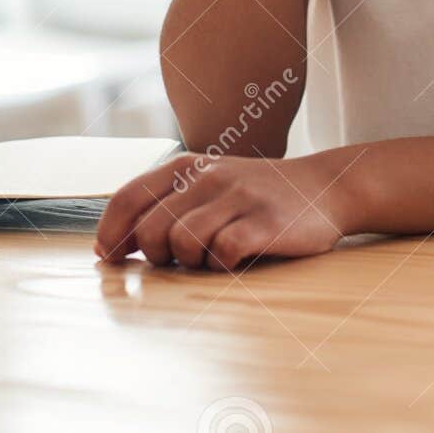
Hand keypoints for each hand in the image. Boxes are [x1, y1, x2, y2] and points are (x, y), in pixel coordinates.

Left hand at [93, 150, 351, 271]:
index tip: (109, 259)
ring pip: (183, 244)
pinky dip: (223, 266)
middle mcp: (208, 176)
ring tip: (212, 257)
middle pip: (150, 231)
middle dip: (157, 257)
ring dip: (193, 263)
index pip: (128, 198)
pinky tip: (237, 259)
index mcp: (186, 166)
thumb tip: (108, 250)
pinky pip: (223, 254)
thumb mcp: (206, 186)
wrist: (324, 186)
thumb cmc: (254, 196)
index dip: (110, 234)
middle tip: (180, 261)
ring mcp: (238, 197)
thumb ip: (162, 207)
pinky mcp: (265, 221)